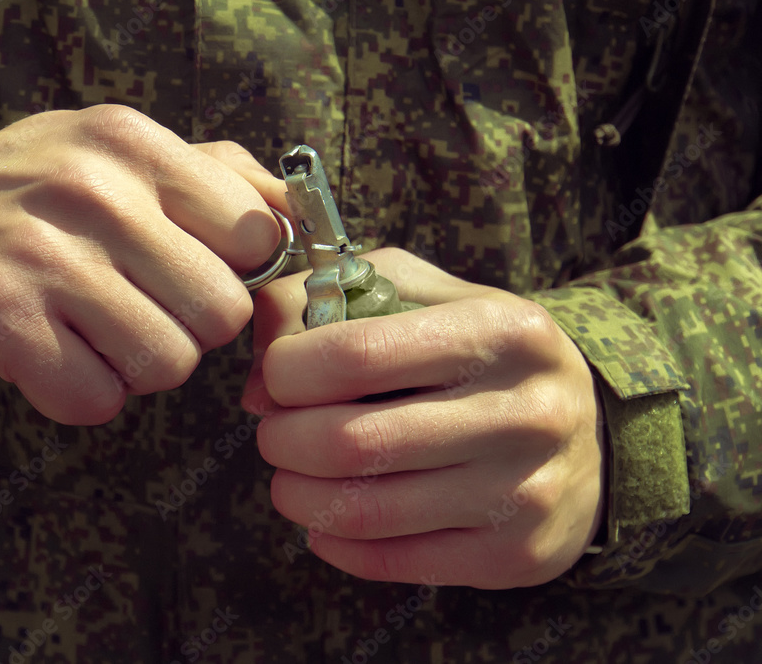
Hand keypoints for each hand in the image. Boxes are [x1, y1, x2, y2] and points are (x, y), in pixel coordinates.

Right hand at [0, 105, 283, 424]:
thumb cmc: (26, 190)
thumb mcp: (115, 151)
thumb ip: (215, 176)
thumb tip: (302, 222)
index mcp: (135, 146)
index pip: (260, 236)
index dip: (240, 275)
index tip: (199, 279)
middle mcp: (97, 194)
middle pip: (223, 314)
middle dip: (190, 330)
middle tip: (139, 311)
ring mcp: (48, 259)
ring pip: (169, 364)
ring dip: (137, 366)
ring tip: (92, 332)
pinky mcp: (5, 323)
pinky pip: (97, 400)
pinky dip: (81, 393)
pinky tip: (52, 357)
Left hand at [242, 248, 604, 587]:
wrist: (594, 434)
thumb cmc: (486, 355)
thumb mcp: (429, 295)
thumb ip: (337, 295)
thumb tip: (262, 368)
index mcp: (500, 331)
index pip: (356, 353)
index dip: (287, 370)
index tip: (276, 378)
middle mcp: (522, 412)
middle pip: (351, 440)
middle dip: (282, 439)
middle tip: (276, 432)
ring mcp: (522, 492)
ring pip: (363, 510)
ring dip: (297, 495)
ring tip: (290, 476)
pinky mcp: (513, 554)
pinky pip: (391, 561)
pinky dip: (333, 541)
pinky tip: (324, 520)